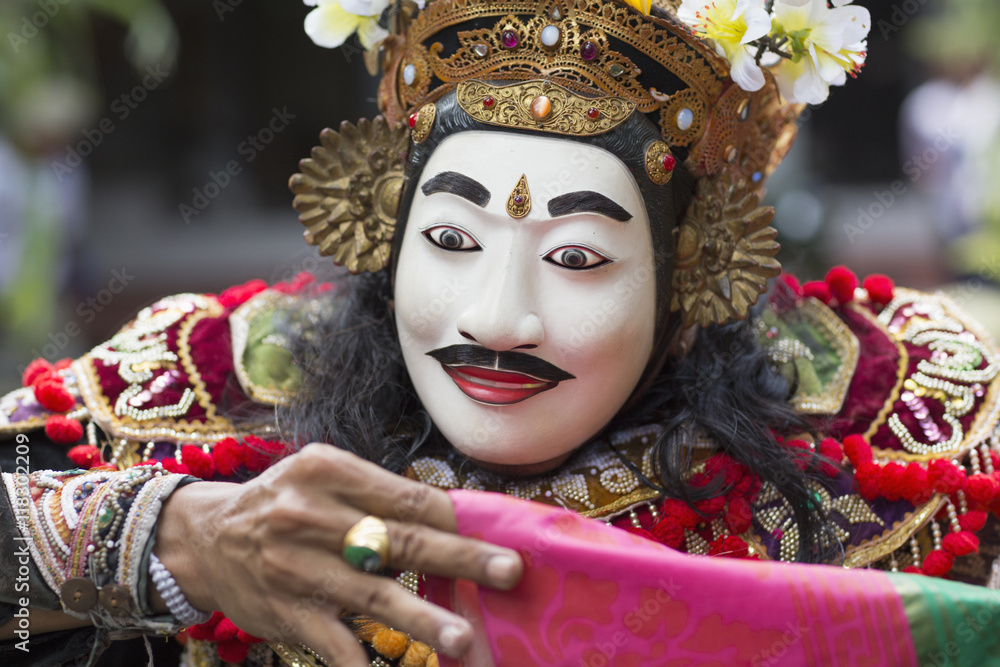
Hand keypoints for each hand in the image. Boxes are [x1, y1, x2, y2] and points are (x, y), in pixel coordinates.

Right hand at [154, 443, 522, 665]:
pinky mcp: (286, 612)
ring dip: (422, 620)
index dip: (453, 520)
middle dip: (460, 559)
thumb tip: (448, 520)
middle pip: (400, 540)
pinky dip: (362, 663)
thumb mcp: (321, 475)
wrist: (205, 537)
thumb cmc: (282, 502)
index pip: (406, 496)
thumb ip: (376, 494)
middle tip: (508, 571)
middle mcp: (311, 516)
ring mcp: (297, 568)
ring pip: (372, 596)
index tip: (492, 536)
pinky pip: (333, 642)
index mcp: (328, 471)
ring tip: (462, 637)